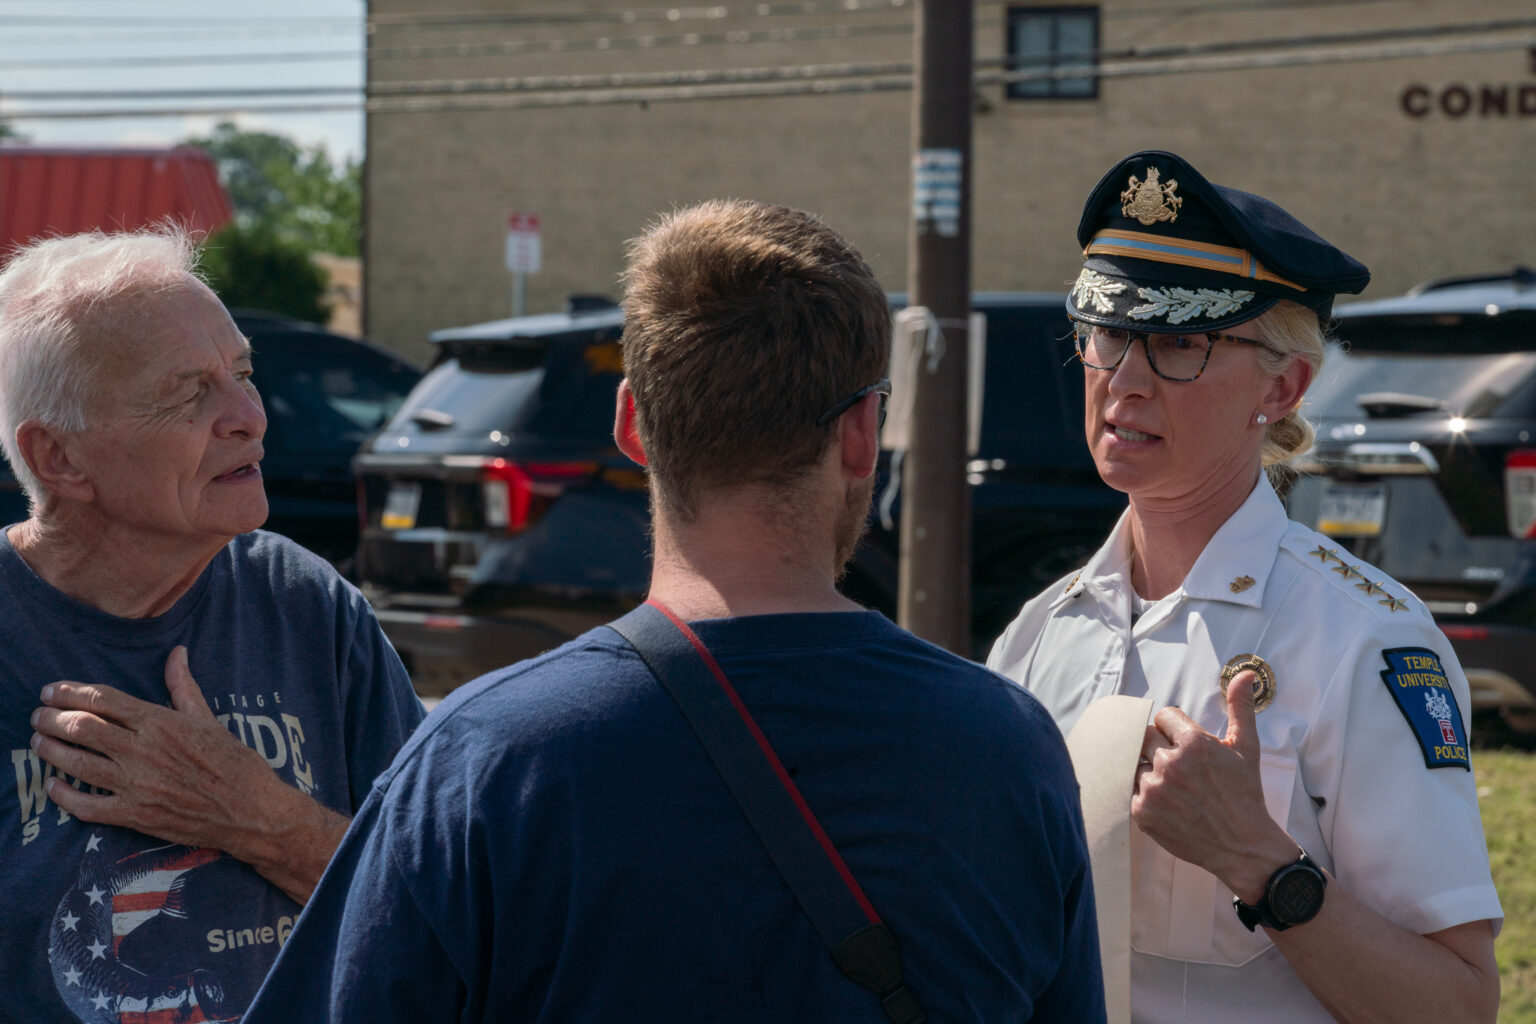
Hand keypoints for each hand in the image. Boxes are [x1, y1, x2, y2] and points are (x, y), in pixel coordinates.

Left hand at [30, 646, 347, 902]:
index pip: (103, 699)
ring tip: (38, 742)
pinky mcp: (135, 815)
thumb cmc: (234, 762)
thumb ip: (183, 686)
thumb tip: (177, 653)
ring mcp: (137, 785)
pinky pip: (86, 806)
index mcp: (161, 722)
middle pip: (81, 727)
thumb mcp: (209, 719)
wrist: (251, 811)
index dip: (69, 692)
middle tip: (38, 716)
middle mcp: (143, 750)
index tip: (51, 690)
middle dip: (50, 718)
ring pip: (76, 763)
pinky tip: (53, 785)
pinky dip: (63, 795)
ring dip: (49, 750)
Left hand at [1131, 670, 1293, 899]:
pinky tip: (1166, 801)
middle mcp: (1170, 764)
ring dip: (1150, 769)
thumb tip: (1245, 674)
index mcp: (1193, 743)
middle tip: (1181, 766)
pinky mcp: (1142, 812)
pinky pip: (1129, 788)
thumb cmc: (1245, 793)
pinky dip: (1144, 792)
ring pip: (1136, 762)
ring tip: (1175, 786)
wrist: (1243, 846)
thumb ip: (1241, 707)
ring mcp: (1154, 789)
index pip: (1163, 716)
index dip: (1175, 728)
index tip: (1187, 744)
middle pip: (1145, 736)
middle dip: (1161, 746)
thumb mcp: (1246, 747)